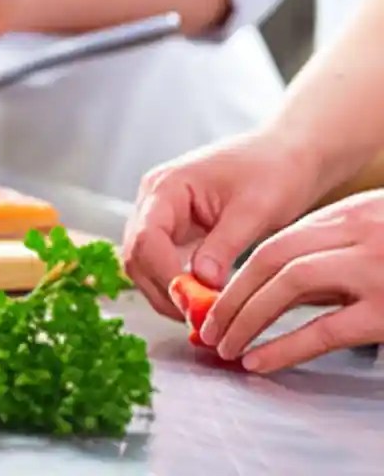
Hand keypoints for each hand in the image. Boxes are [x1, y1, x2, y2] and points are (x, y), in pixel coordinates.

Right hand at [122, 129, 322, 319]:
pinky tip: (203, 302)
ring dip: (168, 294)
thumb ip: (224, 246)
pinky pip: (163, 264)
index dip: (165, 275)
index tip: (195, 303)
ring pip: (145, 266)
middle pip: (137, 257)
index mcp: (166, 187)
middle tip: (199, 320)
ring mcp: (161, 216)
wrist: (288, 155)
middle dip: (163, 291)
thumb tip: (202, 284)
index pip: (146, 239)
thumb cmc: (274, 170)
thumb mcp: (255, 209)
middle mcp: (153, 202)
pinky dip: (178, 287)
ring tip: (204, 315)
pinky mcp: (174, 231)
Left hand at [199, 191, 383, 372]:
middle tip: (207, 325)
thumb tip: (274, 294)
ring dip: (246, 317)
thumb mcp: (371, 239)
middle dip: (232, 295)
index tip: (215, 299)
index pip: (277, 242)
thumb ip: (328, 258)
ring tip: (222, 344)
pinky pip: (325, 330)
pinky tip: (256, 360)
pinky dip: (284, 347)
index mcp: (351, 215)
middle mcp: (358, 235)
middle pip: (274, 258)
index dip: (239, 275)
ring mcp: (373, 270)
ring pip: (290, 284)